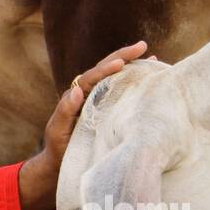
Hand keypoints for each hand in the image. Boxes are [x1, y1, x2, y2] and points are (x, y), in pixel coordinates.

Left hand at [19, 40, 151, 209]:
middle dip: (124, 56)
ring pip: (117, 77)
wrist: (61, 163)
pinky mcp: (110, 108)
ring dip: (133, 65)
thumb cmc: (58, 148)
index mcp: (76, 96)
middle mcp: (89, 93)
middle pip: (106, 69)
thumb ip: (64, 111)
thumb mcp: (57, 131)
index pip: (91, 77)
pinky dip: (136, 80)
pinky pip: (123, 90)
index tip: (121, 62)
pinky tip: (152, 72)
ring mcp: (100, 99)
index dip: (105, 68)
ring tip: (151, 55)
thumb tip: (76, 90)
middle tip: (142, 46)